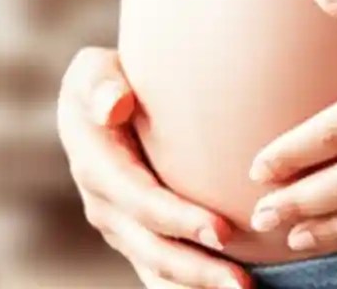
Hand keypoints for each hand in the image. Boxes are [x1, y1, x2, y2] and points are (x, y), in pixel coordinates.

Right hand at [58, 47, 248, 287]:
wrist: (101, 103)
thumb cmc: (109, 79)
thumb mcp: (95, 69)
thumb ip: (101, 84)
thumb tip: (112, 107)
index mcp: (93, 163)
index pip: (138, 198)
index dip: (177, 219)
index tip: (223, 230)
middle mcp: (101, 203)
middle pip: (149, 246)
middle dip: (195, 268)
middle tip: (243, 283)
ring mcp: (117, 226)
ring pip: (155, 268)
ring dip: (197, 286)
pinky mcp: (134, 239)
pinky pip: (160, 274)